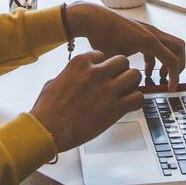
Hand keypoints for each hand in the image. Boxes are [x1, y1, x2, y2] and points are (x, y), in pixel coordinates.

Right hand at [29, 51, 143, 152]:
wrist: (49, 129)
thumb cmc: (47, 109)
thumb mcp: (53, 82)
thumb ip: (68, 76)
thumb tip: (70, 77)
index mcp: (80, 63)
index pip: (102, 55)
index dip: (104, 66)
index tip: (103, 75)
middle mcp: (96, 72)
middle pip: (123, 61)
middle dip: (122, 71)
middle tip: (118, 82)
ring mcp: (107, 89)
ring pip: (134, 75)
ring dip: (132, 84)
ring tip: (126, 93)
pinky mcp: (115, 108)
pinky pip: (138, 97)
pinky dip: (136, 101)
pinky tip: (129, 106)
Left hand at [66, 2, 185, 90]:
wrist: (93, 18)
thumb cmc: (102, 36)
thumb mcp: (115, 59)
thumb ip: (126, 75)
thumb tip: (133, 91)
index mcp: (149, 41)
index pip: (172, 60)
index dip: (174, 77)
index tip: (170, 90)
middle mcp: (152, 34)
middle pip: (178, 48)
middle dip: (178, 65)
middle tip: (171, 80)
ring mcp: (148, 31)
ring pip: (169, 46)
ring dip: (167, 62)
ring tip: (159, 77)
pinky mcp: (142, 33)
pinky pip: (157, 47)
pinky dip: (157, 59)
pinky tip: (146, 71)